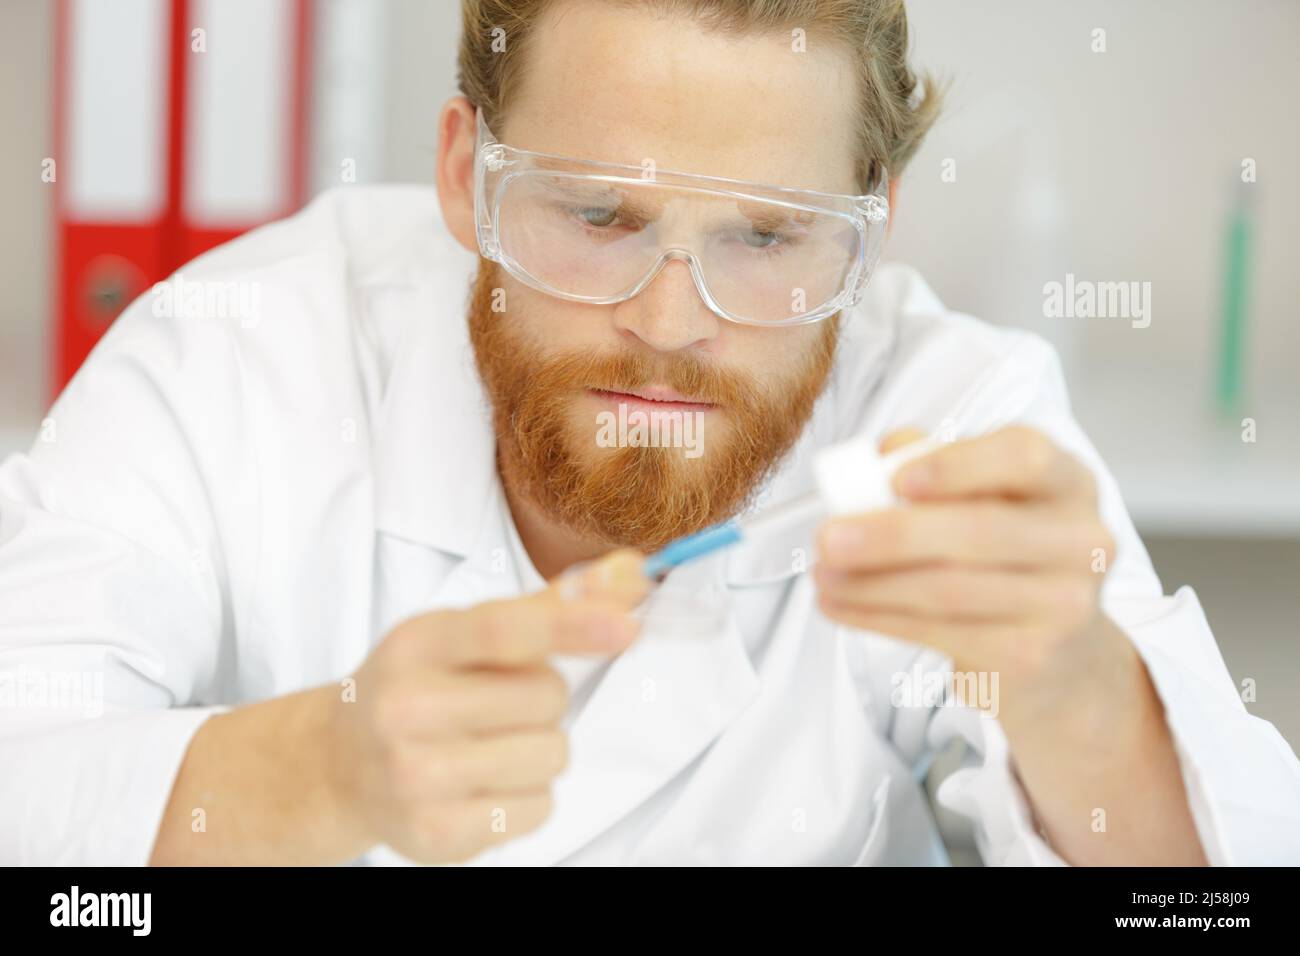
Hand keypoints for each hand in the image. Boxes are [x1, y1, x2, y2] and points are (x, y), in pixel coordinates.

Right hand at [327, 549, 649, 862]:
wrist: (338, 766)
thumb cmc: (420, 686)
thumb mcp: (464, 634)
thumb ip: (551, 605)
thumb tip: (632, 572)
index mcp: (417, 644)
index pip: (503, 630)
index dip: (570, 625)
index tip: (625, 626)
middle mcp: (406, 708)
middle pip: (546, 696)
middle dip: (543, 698)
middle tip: (497, 705)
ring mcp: (415, 776)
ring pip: (552, 755)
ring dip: (540, 750)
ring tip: (490, 745)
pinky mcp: (436, 834)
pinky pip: (539, 809)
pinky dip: (527, 798)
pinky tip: (482, 786)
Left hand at [813, 425, 1118, 720]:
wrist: (1062, 652)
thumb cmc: (1007, 557)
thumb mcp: (986, 499)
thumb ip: (936, 465)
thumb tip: (880, 456)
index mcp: (1067, 482)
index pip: (1023, 457)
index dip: (957, 466)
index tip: (895, 478)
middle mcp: (1081, 541)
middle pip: (978, 531)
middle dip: (890, 534)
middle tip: (827, 537)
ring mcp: (1064, 604)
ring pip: (949, 589)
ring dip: (870, 583)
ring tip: (822, 574)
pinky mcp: (1031, 657)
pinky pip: (939, 633)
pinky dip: (877, 618)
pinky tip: (840, 605)